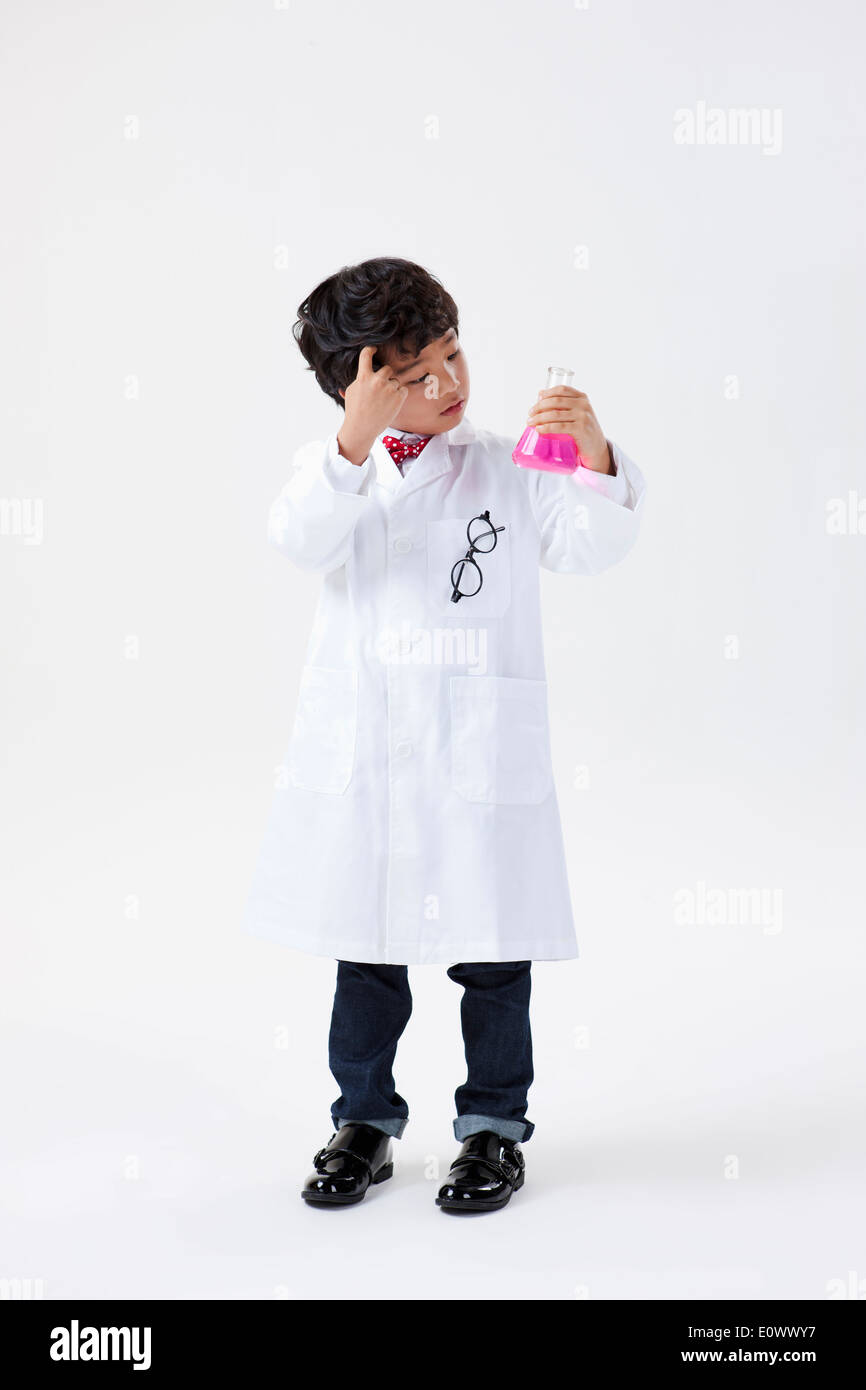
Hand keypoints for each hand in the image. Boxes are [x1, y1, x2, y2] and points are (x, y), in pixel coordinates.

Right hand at [338, 345, 407, 463]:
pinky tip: (391, 403)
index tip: (374, 349)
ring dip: (392, 388)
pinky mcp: (398, 397)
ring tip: (384, 401)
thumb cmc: (354, 411)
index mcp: (363, 377)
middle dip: (386, 376)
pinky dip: (400, 395)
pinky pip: (403, 389)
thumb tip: (360, 374)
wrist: (362, 428)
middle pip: (387, 369)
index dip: (370, 349)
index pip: (366, 355)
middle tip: (381, 388)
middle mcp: (377, 380)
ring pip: (396, 381)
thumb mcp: (351, 392)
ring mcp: (389, 388)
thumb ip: (358, 380)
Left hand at [526, 386, 611, 472]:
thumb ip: (564, 404)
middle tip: (530, 414)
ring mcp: (582, 417)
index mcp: (582, 398)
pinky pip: (559, 427)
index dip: (547, 393)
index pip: (562, 390)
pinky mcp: (580, 429)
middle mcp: (583, 405)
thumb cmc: (583, 430)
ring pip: (555, 414)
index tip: (537, 399)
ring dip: (539, 418)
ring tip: (530, 423)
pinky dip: (546, 427)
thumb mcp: (577, 413)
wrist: (596, 447)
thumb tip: (541, 394)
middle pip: (556, 401)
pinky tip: (539, 429)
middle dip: (539, 407)